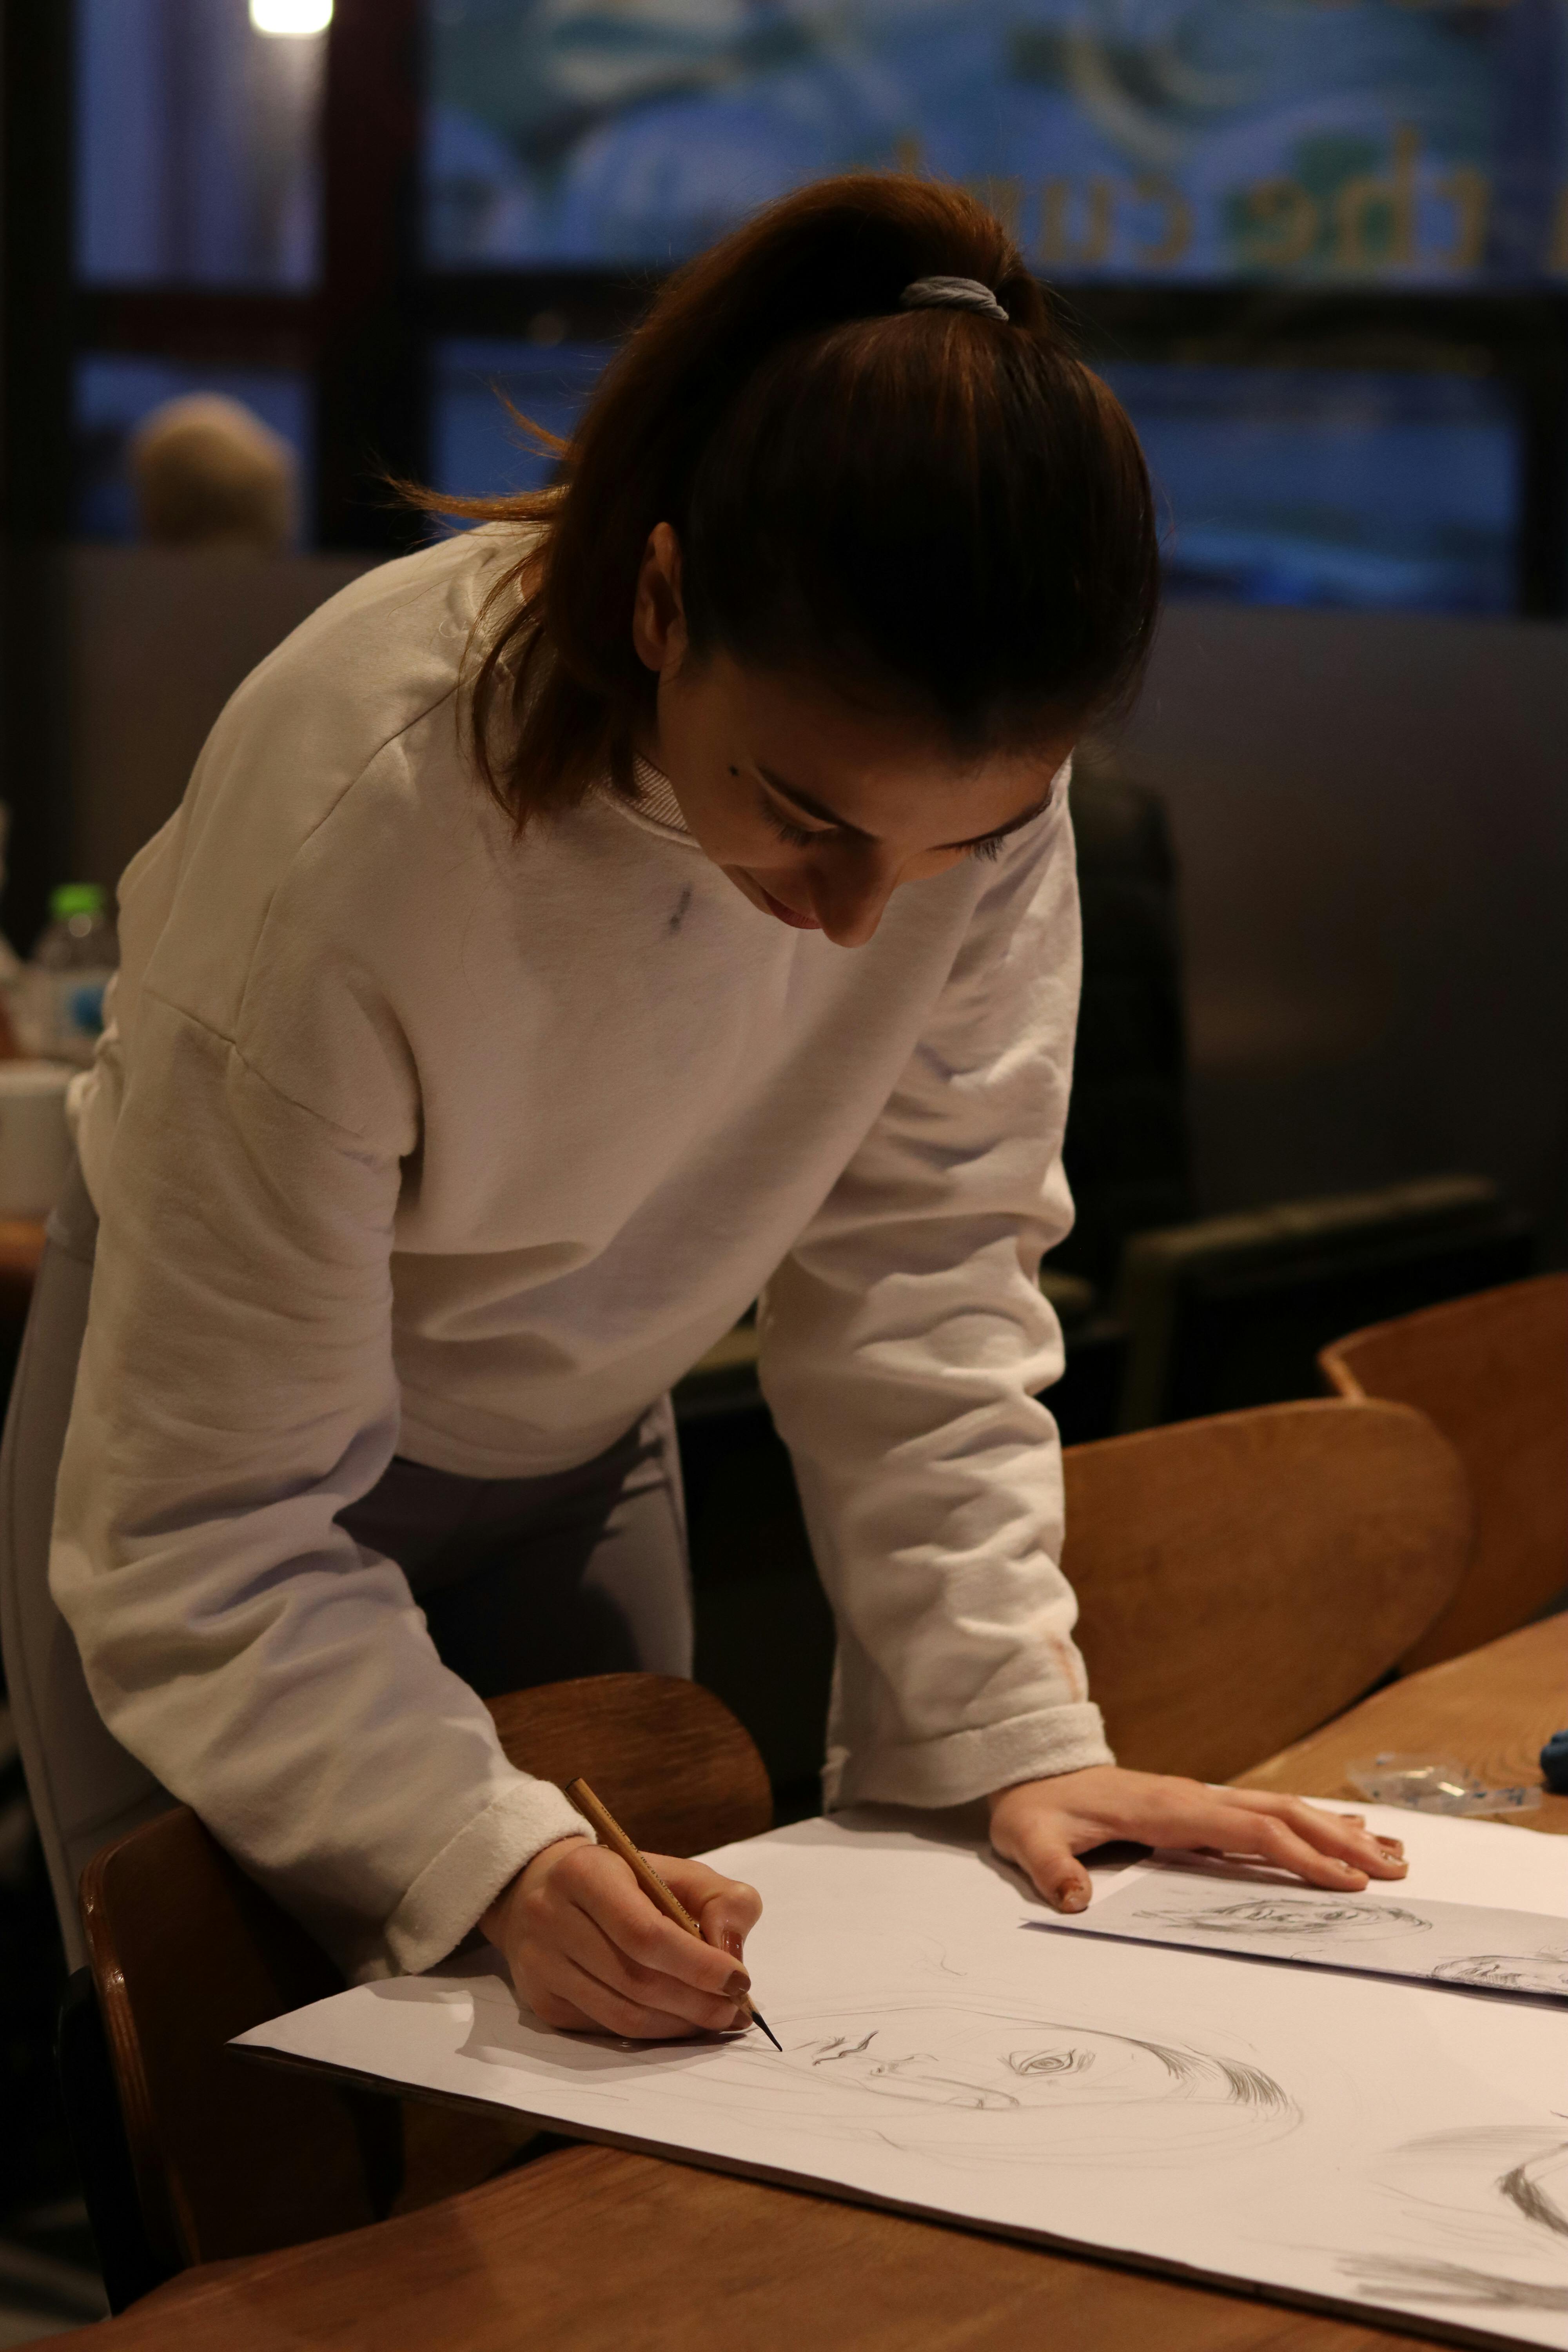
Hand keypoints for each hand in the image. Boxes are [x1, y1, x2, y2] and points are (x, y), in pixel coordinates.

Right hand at [481, 1837, 762, 2037]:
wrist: (544, 1888)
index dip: (698, 1963)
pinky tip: (679, 2022)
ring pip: (621, 2015)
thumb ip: (723, 1900)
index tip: (739, 1979)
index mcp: (585, 1873)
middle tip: (736, 2010)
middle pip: (636, 1979)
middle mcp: (552, 1919)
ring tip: (716, 2019)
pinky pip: (605, 2029)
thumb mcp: (678, 1871)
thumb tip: (732, 1954)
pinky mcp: (541, 2001)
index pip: (645, 1933)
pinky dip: (652, 2032)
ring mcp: (541, 1965)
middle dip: (697, 2001)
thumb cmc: (625, 1880)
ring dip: (679, 2025)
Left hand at [987, 1766, 1407, 1912]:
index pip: (1250, 1830)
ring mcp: (1201, 1798)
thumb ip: (1051, 1867)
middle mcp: (1195, 1797)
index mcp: (1168, 1808)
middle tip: (1396, 1871)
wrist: (1031, 1771)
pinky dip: (1311, 1822)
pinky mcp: (1200, 1806)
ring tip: (1392, 1852)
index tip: (1347, 1881)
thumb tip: (1075, 1899)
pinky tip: (1343, 1831)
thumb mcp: (1029, 1838)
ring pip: (1283, 1808)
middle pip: (1283, 1814)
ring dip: (1336, 1830)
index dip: (1300, 1854)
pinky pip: (1266, 1812)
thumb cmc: (1036, 1809)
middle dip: (1342, 1842)